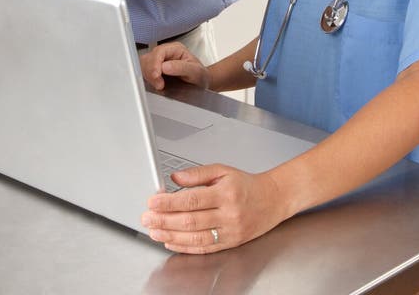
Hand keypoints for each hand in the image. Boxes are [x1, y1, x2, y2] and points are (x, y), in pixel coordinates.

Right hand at [139, 43, 209, 90]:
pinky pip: (145, 73)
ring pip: (144, 65)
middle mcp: (166, 53)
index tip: (156, 76)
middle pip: (149, 58)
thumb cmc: (200, 75)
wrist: (202, 84)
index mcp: (175, 49)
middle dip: (151, 71)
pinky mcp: (155, 71)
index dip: (155, 63)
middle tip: (159, 84)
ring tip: (158, 85)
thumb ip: (181, 68)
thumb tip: (165, 66)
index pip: (159, 52)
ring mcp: (159, 62)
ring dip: (148, 76)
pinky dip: (148, 79)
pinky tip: (155, 84)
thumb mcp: (196, 71)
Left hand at [141, 165, 285, 253]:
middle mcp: (228, 214)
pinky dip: (185, 246)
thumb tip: (175, 178)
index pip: (192, 199)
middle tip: (147, 218)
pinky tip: (170, 241)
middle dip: (165, 220)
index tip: (153, 201)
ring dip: (171, 235)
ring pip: (195, 237)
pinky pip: (204, 248)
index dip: (169, 202)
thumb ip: (197, 174)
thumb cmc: (246, 184)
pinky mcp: (230, 243)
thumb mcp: (223, 170)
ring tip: (154, 230)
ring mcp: (230, 231)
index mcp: (225, 193)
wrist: (272, 200)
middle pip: (191, 220)